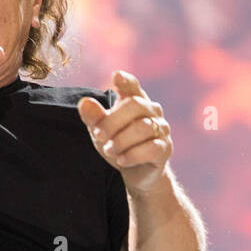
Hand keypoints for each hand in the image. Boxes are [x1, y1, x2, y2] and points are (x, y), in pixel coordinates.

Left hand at [78, 70, 172, 193]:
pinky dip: (132, 155)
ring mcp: (161, 130)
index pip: (133, 86)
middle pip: (136, 105)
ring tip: (109, 151)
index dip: (126, 81)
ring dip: (121, 140)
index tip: (116, 76)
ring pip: (143, 127)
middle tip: (98, 135)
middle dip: (113, 121)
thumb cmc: (119, 146)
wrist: (137, 174)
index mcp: (136, 101)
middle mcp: (152, 111)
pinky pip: (151, 148)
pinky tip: (121, 161)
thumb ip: (93, 117)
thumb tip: (85, 103)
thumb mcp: (101, 132)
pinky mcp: (165, 149)